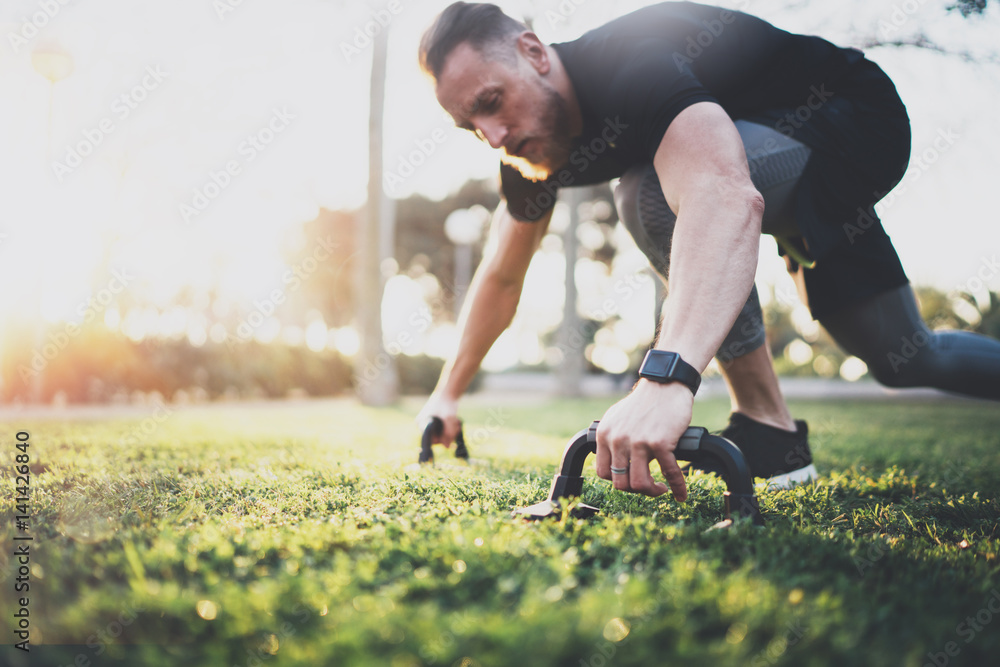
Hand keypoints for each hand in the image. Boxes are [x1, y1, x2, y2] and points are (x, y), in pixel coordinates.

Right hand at [416, 393, 461, 446]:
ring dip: (451, 432)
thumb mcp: (449, 418)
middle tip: (456, 427)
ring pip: (441, 436)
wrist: (449, 392)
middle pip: (436, 439)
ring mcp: (429, 424)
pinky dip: (450, 429)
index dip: (441, 439)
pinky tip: (456, 422)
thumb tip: (447, 447)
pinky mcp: (435, 424)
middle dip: (448, 435)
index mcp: (421, 423)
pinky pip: (443, 431)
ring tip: (456, 423)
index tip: (450, 433)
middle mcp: (422, 425)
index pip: (430, 440)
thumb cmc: (446, 403)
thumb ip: (449, 433)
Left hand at [595, 379, 693, 499]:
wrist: (665, 385)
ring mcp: (638, 442)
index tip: (630, 480)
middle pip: (620, 483)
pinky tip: (680, 493)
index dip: (618, 481)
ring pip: (639, 484)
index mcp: (605, 435)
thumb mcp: (617, 418)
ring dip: (652, 492)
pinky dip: (677, 487)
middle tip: (648, 486)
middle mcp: (618, 440)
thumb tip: (612, 461)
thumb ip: (612, 438)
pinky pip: (668, 472)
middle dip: (635, 490)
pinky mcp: (660, 443)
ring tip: (660, 489)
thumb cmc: (644, 402)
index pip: (603, 472)